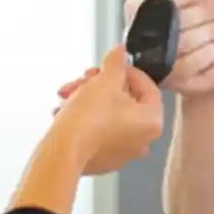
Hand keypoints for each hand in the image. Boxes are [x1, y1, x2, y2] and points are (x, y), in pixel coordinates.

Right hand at [52, 44, 163, 175]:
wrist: (62, 152)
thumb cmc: (88, 120)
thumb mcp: (104, 80)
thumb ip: (116, 62)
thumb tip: (119, 52)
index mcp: (152, 122)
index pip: (147, 86)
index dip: (127, 71)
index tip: (112, 65)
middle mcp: (142, 140)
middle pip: (125, 100)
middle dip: (101, 85)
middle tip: (85, 79)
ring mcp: (122, 153)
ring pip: (108, 114)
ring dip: (88, 99)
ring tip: (69, 95)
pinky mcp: (103, 160)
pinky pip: (97, 131)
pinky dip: (84, 119)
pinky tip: (66, 111)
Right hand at [122, 0, 213, 97]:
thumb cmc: (210, 22)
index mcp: (140, 12)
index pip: (154, 2)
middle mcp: (140, 40)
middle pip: (167, 28)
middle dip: (199, 16)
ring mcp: (155, 65)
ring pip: (178, 55)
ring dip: (205, 40)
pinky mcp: (173, 85)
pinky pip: (192, 76)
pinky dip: (212, 66)